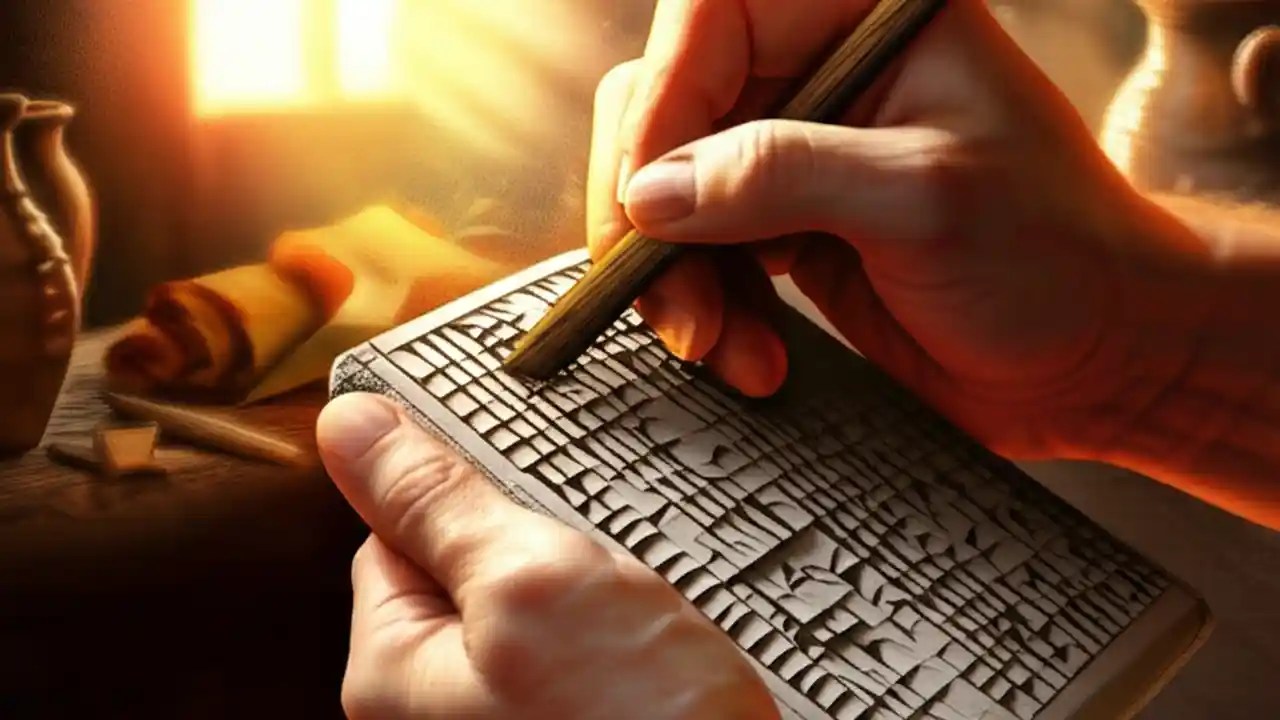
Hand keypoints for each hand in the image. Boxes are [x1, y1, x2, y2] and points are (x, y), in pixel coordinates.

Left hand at [316, 393, 777, 719]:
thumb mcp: (529, 581)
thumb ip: (435, 502)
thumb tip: (348, 427)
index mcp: (391, 674)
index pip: (391, 537)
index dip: (462, 505)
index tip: (516, 499)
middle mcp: (431, 711)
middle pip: (466, 573)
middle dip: (536, 555)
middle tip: (592, 580)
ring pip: (530, 609)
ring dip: (583, 595)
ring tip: (630, 628)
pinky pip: (571, 651)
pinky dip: (609, 636)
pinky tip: (646, 655)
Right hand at [589, 0, 1177, 458]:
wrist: (1097, 358)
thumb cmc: (1053, 259)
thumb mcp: (922, 201)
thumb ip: (782, 175)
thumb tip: (651, 193)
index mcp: (868, 18)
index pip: (713, 21)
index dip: (662, 108)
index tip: (649, 209)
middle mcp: (825, 70)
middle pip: (667, 107)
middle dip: (655, 216)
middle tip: (675, 305)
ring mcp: (801, 150)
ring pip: (667, 191)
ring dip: (677, 280)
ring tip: (722, 348)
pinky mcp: (787, 224)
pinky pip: (698, 253)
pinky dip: (707, 309)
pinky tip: (752, 356)